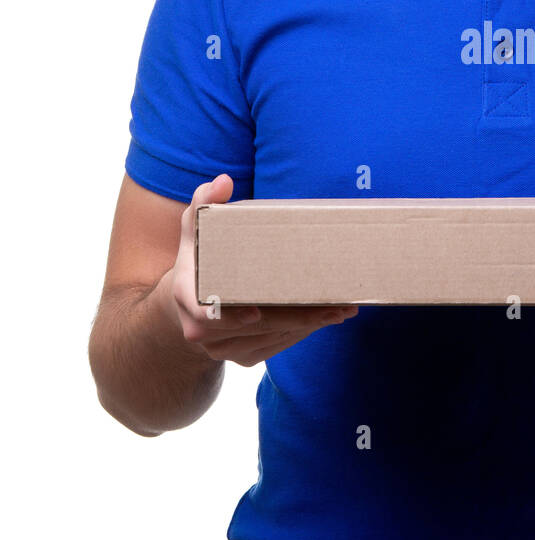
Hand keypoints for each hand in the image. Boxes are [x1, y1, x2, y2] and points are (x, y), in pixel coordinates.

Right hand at [155, 173, 359, 366]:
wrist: (187, 303)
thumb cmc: (197, 258)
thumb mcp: (195, 229)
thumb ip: (205, 204)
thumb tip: (223, 181)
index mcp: (188, 298)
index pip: (206, 313)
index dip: (231, 315)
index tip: (256, 312)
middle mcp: (202, 331)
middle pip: (256, 327)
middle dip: (299, 316)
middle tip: (337, 305)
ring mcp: (222, 349)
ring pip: (272, 338)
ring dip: (308, 325)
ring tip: (341, 309)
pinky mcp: (242, 358)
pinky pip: (276, 348)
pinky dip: (301, 333)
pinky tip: (325, 319)